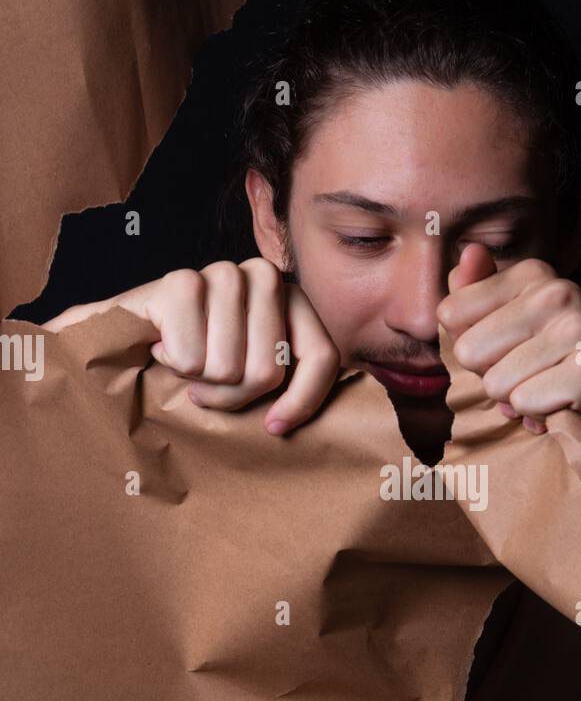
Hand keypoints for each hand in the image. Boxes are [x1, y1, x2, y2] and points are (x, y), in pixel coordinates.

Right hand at [45, 259, 339, 434]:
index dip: (302, 402)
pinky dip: (173, 365)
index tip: (274, 427)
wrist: (127, 335)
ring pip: (229, 368)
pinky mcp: (182, 281)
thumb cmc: (201, 360)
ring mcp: (225, 272)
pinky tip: (163, 345)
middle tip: (207, 386)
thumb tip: (333, 422)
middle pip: (269, 372)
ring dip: (200, 382)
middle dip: (233, 396)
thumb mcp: (253, 375)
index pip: (322, 357)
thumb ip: (292, 382)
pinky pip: (191, 357)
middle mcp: (266, 276)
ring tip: (187, 365)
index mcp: (294, 299)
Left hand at [437, 243, 580, 437]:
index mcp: (532, 274)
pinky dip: (535, 415)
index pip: (450, 313)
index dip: (468, 345)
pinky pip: (524, 402)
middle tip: (523, 375)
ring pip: (495, 382)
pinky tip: (557, 406)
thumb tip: (470, 250)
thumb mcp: (492, 328)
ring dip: (513, 399)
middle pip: (469, 350)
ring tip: (542, 391)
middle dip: (489, 375)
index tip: (502, 350)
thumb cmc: (535, 369)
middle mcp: (560, 292)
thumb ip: (471, 292)